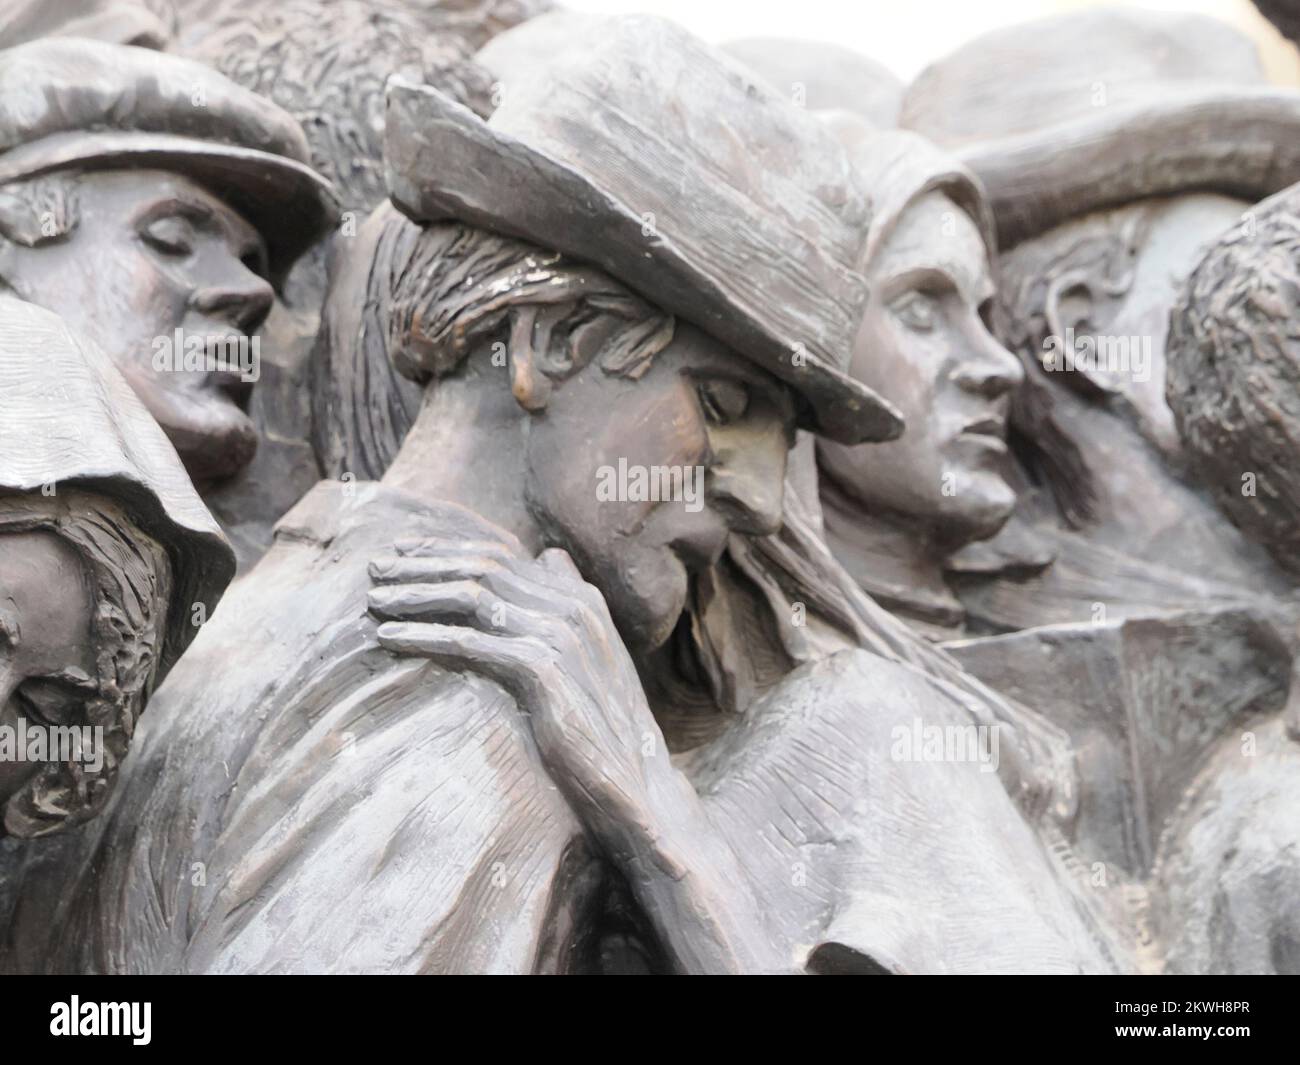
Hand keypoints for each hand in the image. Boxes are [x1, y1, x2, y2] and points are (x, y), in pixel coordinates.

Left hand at [367, 536, 659, 818]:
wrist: (639, 788)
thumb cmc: (606, 730)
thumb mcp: (593, 657)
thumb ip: (569, 606)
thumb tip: (550, 558)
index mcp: (579, 598)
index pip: (500, 553)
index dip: (445, 549)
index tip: (401, 553)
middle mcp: (572, 606)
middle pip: (481, 565)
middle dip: (421, 564)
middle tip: (373, 569)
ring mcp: (560, 635)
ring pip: (471, 595)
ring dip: (415, 593)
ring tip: (373, 600)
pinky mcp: (543, 671)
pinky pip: (469, 641)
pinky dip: (423, 634)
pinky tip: (389, 638)